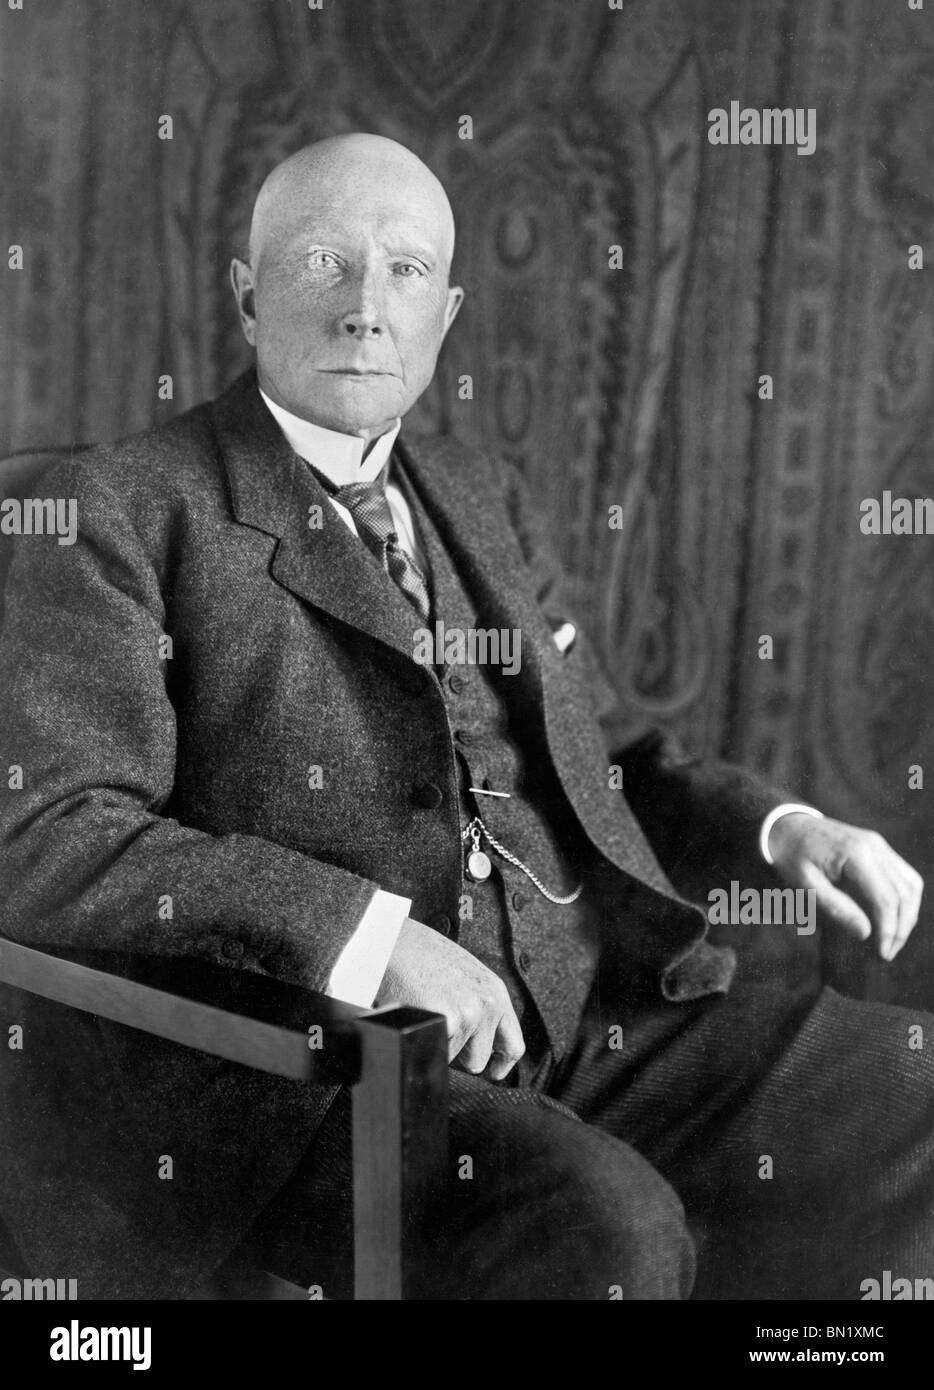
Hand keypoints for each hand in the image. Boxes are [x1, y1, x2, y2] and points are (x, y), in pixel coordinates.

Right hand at [375, 917, 524, 1080]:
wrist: (393, 940)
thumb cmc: (421, 957)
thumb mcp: (464, 977)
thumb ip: (478, 1006)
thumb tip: (479, 1043)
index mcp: (494, 992)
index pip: (513, 1045)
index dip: (499, 1065)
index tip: (490, 1073)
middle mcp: (487, 1003)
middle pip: (478, 1060)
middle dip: (457, 1054)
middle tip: (438, 1028)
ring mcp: (469, 1013)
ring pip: (453, 1060)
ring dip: (437, 1047)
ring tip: (425, 1016)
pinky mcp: (447, 1020)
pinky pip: (435, 1054)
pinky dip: (422, 1042)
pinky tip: (416, 1017)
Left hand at [767, 813, 923, 960]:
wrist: (790, 827)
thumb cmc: (793, 858)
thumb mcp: (804, 886)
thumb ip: (835, 908)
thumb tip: (865, 934)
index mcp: (856, 854)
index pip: (885, 898)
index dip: (889, 930)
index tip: (882, 954)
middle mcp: (875, 846)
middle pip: (904, 893)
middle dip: (900, 928)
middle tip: (887, 954)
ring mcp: (881, 845)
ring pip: (911, 885)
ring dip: (908, 916)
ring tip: (893, 941)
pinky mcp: (881, 849)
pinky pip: (904, 876)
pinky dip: (906, 900)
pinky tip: (895, 919)